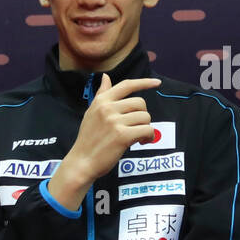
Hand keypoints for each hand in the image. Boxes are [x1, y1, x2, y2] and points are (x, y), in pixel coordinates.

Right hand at [47, 75, 160, 209]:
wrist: (82, 162)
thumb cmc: (88, 139)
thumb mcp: (91, 113)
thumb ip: (101, 95)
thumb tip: (106, 77)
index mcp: (101, 101)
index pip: (126, 85)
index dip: (144, 82)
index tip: (157, 83)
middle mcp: (108, 108)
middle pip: (140, 103)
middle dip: (143, 115)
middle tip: (137, 127)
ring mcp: (114, 122)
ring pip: (145, 117)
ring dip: (146, 128)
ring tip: (138, 137)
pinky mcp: (122, 136)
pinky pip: (147, 130)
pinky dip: (149, 136)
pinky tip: (142, 142)